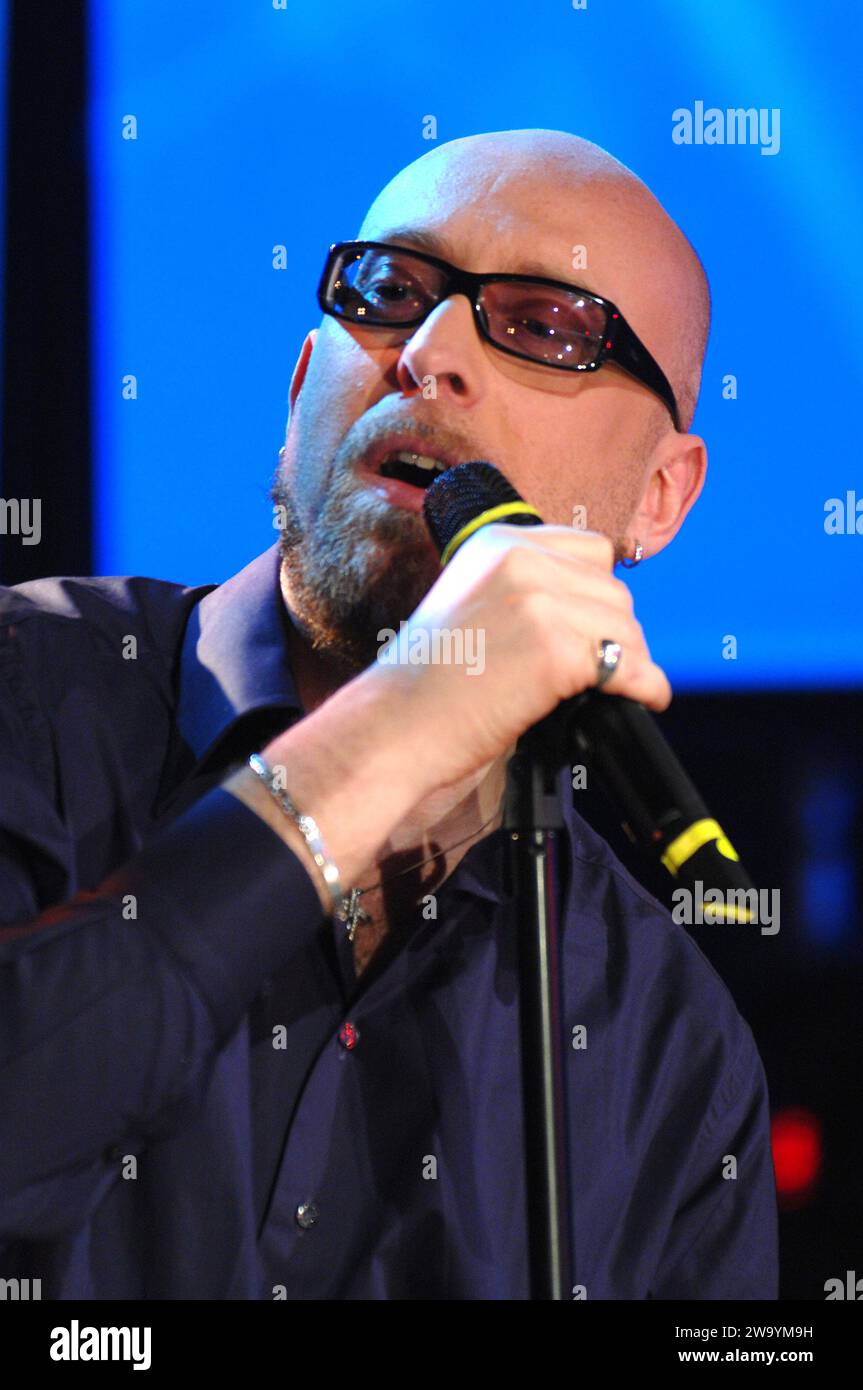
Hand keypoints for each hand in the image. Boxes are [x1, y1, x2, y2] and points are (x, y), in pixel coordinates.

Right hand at [361, 522, 670, 794]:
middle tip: (599, 669)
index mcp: (499, 540)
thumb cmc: (429, 681)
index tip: (593, 627)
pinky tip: (642, 700)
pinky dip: (645, 688)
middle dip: (614, 632)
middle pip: (614, 591)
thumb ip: (524, 590)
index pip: (591, 550)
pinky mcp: (555, 649)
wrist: (396, 724)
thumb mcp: (471, 601)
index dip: (598, 594)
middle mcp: (522, 558)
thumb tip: (592, 611)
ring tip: (609, 689)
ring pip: (627, 628)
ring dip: (627, 661)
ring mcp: (540, 601)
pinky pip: (631, 667)